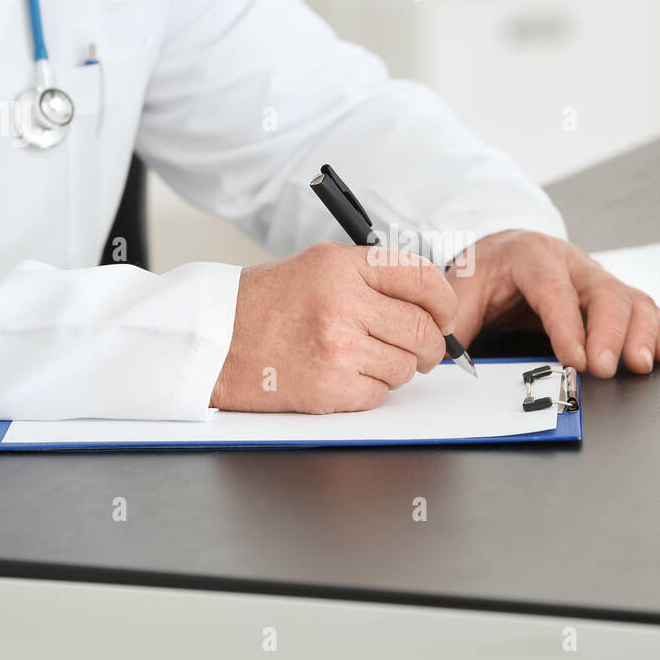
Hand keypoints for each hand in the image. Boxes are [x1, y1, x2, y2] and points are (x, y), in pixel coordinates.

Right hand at [210, 242, 457, 412]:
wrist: (215, 340)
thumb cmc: (266, 304)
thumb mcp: (320, 266)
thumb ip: (374, 277)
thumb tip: (431, 303)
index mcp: (343, 267)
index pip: (423, 279)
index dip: (444, 302)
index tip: (444, 314)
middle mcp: (342, 304)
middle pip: (422, 329)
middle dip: (431, 344)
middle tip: (424, 348)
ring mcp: (337, 349)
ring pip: (405, 366)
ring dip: (396, 367)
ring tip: (365, 357)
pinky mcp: (330, 388)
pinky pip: (379, 394)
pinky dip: (370, 389)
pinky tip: (344, 374)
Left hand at [447, 230, 659, 376]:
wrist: (502, 250)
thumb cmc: (484, 273)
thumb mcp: (460, 291)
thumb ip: (455, 323)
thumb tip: (445, 358)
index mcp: (531, 257)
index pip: (554, 291)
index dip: (567, 326)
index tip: (575, 360)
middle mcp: (572, 263)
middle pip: (604, 291)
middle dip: (610, 332)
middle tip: (605, 369)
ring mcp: (595, 278)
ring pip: (631, 298)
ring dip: (641, 332)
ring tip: (641, 365)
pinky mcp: (610, 294)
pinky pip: (643, 307)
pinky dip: (656, 329)